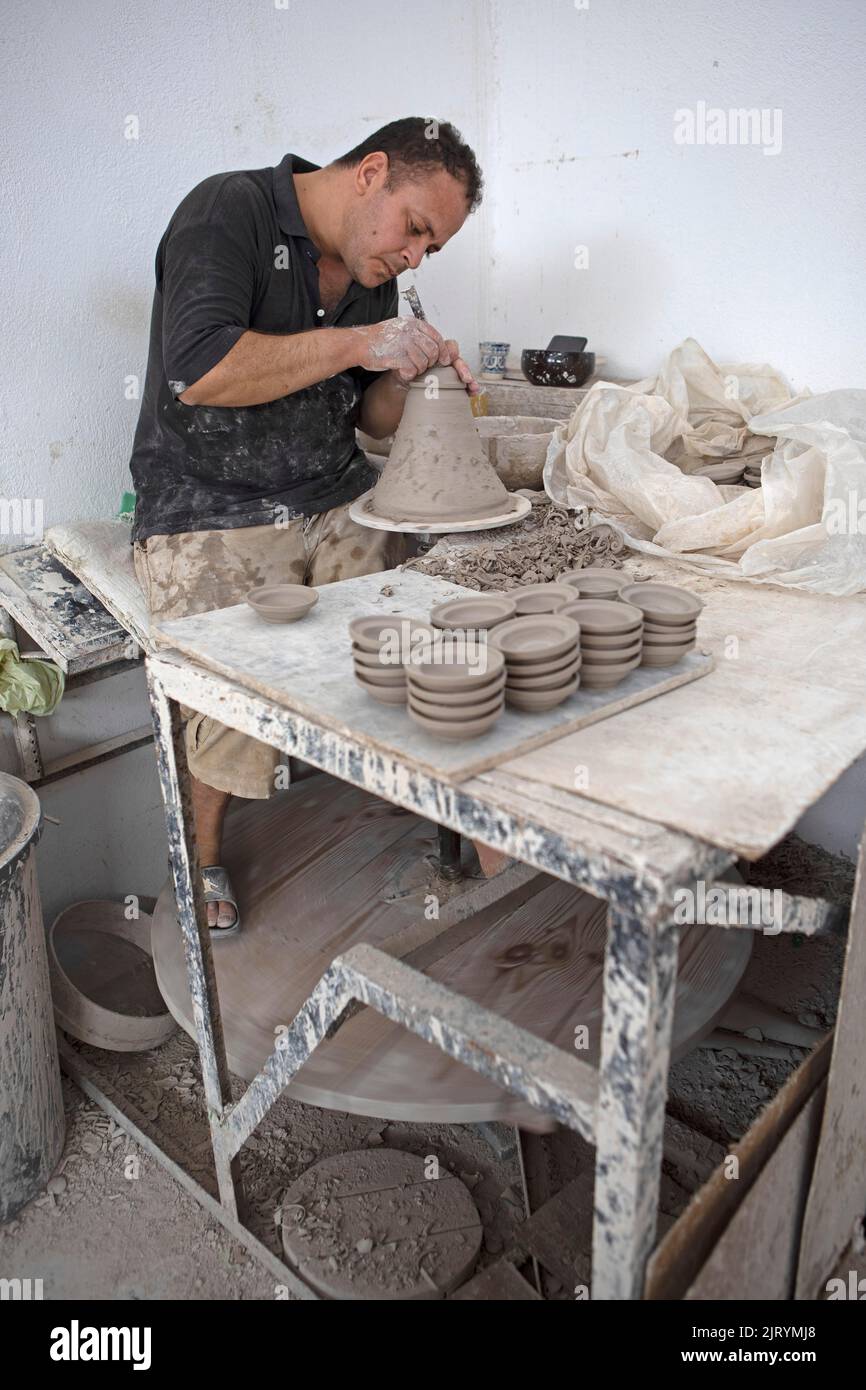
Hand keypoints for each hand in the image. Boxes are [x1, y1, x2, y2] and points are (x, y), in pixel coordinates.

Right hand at [351, 319, 480, 393]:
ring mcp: (404, 343)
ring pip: (424, 362)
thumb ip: (416, 334)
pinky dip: (410, 374)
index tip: (444, 360)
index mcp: (412, 323)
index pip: (436, 337)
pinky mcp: (398, 356)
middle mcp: (409, 331)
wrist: (360, 344)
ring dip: (419, 369)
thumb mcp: (400, 329)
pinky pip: (413, 369)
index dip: (443, 351)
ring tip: (410, 368)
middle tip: (423, 366)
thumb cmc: (379, 339)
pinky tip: (403, 372)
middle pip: (432, 351)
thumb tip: (435, 346)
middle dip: (431, 362)